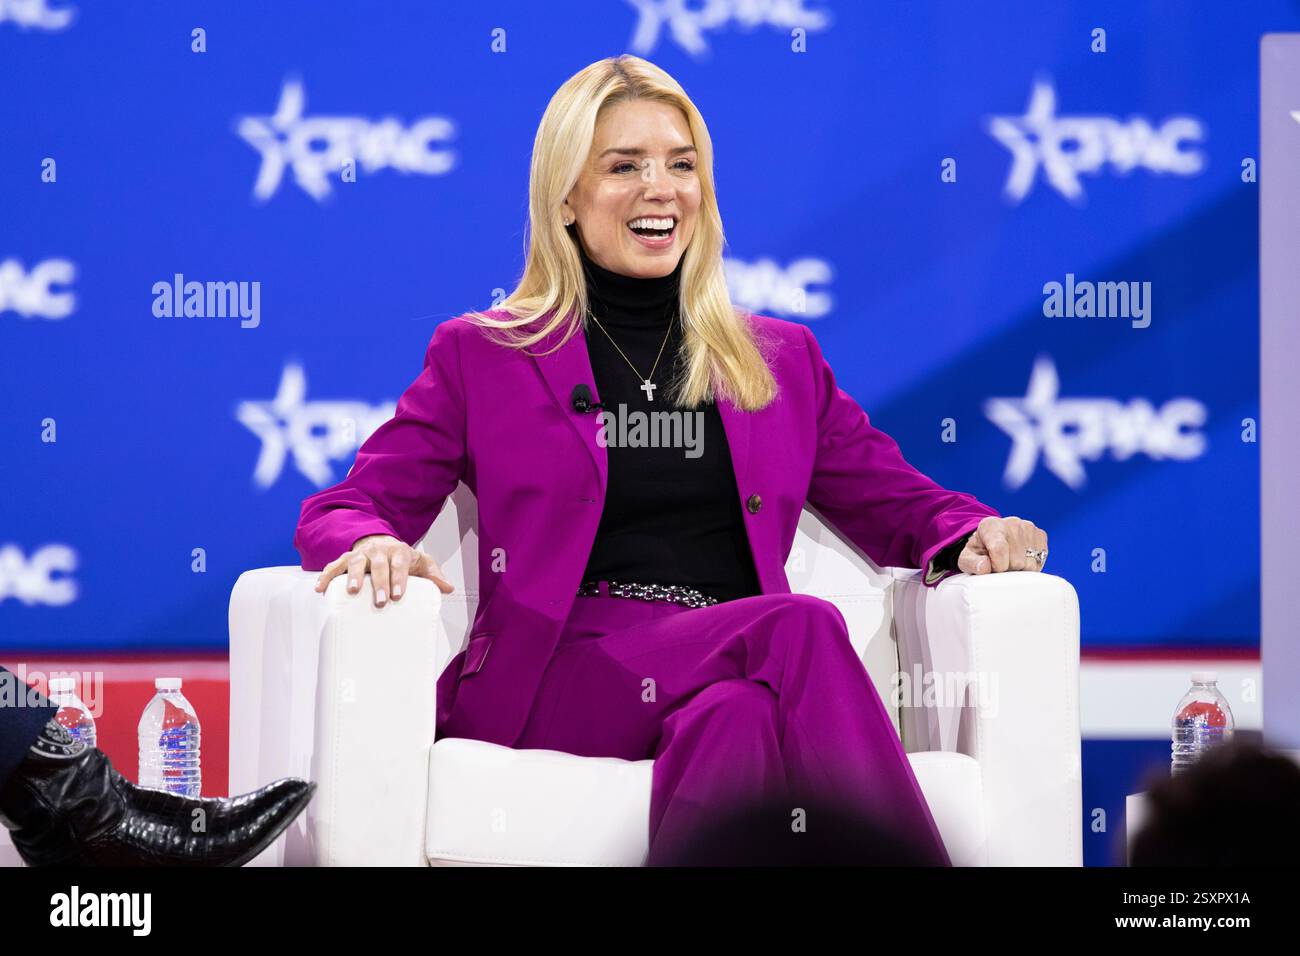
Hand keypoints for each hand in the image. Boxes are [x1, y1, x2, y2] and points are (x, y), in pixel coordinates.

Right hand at [314, 534, 454, 606]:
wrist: (381, 542)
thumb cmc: (401, 558)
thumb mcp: (420, 563)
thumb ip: (433, 575)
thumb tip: (448, 588)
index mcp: (398, 551)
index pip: (400, 563)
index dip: (399, 579)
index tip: (398, 595)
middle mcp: (379, 550)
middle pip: (379, 564)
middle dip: (379, 582)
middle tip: (380, 601)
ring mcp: (361, 553)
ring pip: (356, 562)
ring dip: (353, 576)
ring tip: (353, 591)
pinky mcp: (346, 559)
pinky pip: (334, 566)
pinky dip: (326, 575)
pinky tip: (320, 588)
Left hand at [957, 516, 1048, 575]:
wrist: (990, 541)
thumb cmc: (979, 551)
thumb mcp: (967, 558)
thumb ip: (972, 564)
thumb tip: (984, 567)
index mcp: (990, 526)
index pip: (1000, 549)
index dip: (998, 566)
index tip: (994, 569)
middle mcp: (1011, 523)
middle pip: (1016, 560)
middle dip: (1008, 569)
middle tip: (1000, 564)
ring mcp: (1028, 527)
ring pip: (1030, 563)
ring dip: (1020, 569)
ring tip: (1009, 561)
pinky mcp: (1040, 534)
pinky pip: (1040, 560)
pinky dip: (1031, 565)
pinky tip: (1021, 558)